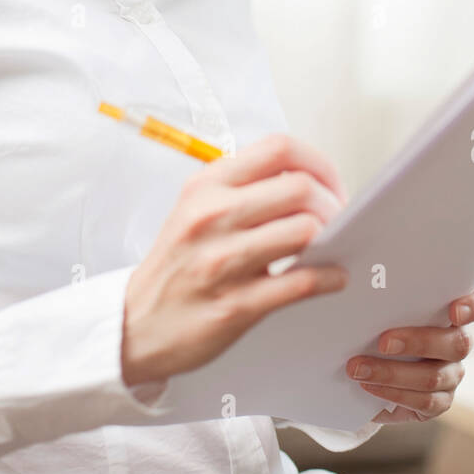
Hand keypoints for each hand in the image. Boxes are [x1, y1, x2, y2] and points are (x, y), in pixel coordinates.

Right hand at [121, 134, 350, 388]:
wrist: (135, 324)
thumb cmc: (176, 265)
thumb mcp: (195, 208)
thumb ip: (243, 188)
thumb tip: (307, 181)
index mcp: (206, 186)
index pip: (279, 149)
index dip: (318, 163)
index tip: (330, 183)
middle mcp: (212, 216)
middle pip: (300, 188)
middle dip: (332, 204)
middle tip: (338, 219)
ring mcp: (222, 261)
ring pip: (305, 231)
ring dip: (333, 239)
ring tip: (332, 247)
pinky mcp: (235, 304)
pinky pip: (301, 282)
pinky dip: (329, 277)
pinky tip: (331, 277)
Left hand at [344, 285, 473, 422]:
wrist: (371, 363)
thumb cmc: (383, 321)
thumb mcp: (389, 304)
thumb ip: (392, 295)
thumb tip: (356, 279)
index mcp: (456, 310)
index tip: (454, 311)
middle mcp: (459, 342)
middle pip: (457, 343)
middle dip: (418, 342)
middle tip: (382, 342)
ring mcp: (452, 373)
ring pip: (434, 376)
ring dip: (392, 373)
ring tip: (358, 369)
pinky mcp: (440, 401)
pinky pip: (423, 401)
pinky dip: (393, 393)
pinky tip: (368, 386)